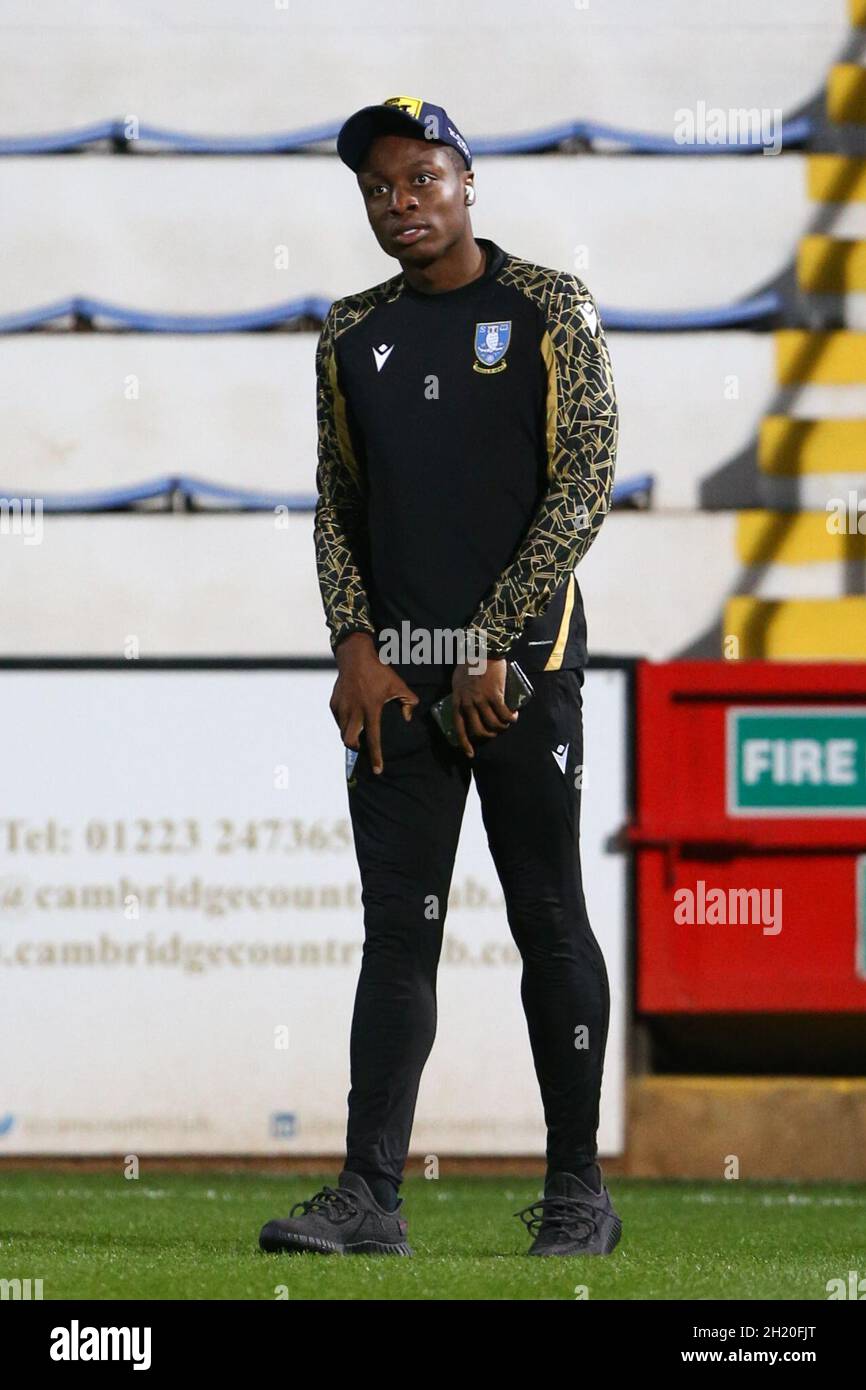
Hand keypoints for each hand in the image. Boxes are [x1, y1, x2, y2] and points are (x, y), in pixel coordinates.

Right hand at [330, 633, 418, 774]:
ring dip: (350, 736)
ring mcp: (342, 707)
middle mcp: (354, 711)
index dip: (375, 756)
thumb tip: (408, 717)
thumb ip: (409, 701)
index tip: (377, 770)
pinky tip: (352, 718)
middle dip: (356, 748)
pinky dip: (344, 724)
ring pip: (342, 731)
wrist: (355, 657)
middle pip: (350, 740)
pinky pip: (338, 720)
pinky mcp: (334, 703)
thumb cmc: (379, 672)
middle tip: (363, 746)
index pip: (373, 738)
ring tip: (358, 733)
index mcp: (371, 709)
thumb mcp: (398, 685)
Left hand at [450, 658, 517, 758]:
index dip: (465, 743)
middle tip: (496, 732)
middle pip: (478, 730)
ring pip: (493, 725)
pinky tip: (515, 716)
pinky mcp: (494, 695)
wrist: (482, 649)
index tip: (470, 754)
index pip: (459, 728)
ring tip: (508, 723)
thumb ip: (462, 695)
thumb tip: (468, 708)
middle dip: (489, 735)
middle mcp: (468, 703)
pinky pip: (504, 714)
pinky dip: (511, 718)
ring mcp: (481, 700)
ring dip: (503, 727)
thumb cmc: (470, 662)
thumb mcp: (458, 681)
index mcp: (457, 701)